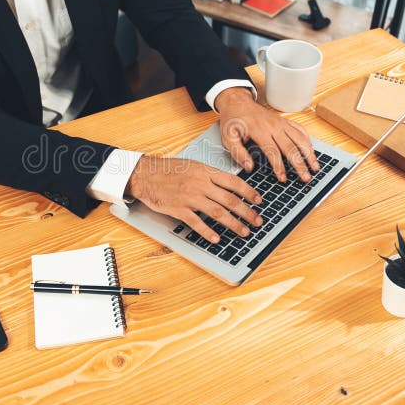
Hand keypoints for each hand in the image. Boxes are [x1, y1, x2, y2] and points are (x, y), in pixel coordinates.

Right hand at [125, 155, 262, 243]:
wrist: (146, 174)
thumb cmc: (169, 170)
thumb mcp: (194, 165)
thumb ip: (210, 175)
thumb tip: (230, 185)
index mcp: (205, 171)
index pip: (233, 182)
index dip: (249, 192)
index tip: (259, 201)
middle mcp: (200, 184)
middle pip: (230, 200)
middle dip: (247, 212)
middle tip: (258, 221)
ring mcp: (190, 197)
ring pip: (217, 212)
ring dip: (234, 224)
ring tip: (244, 232)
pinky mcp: (179, 209)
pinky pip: (196, 223)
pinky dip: (208, 232)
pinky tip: (216, 239)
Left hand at [214, 87, 319, 182]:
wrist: (237, 102)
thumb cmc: (233, 120)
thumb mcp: (228, 137)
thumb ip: (238, 153)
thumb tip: (249, 167)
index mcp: (259, 130)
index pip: (273, 151)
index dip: (279, 166)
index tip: (283, 178)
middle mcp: (273, 126)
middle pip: (291, 147)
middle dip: (300, 164)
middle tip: (306, 177)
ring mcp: (281, 123)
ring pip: (300, 138)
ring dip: (309, 153)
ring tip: (315, 167)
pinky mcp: (284, 121)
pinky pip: (300, 130)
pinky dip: (308, 140)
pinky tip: (311, 150)